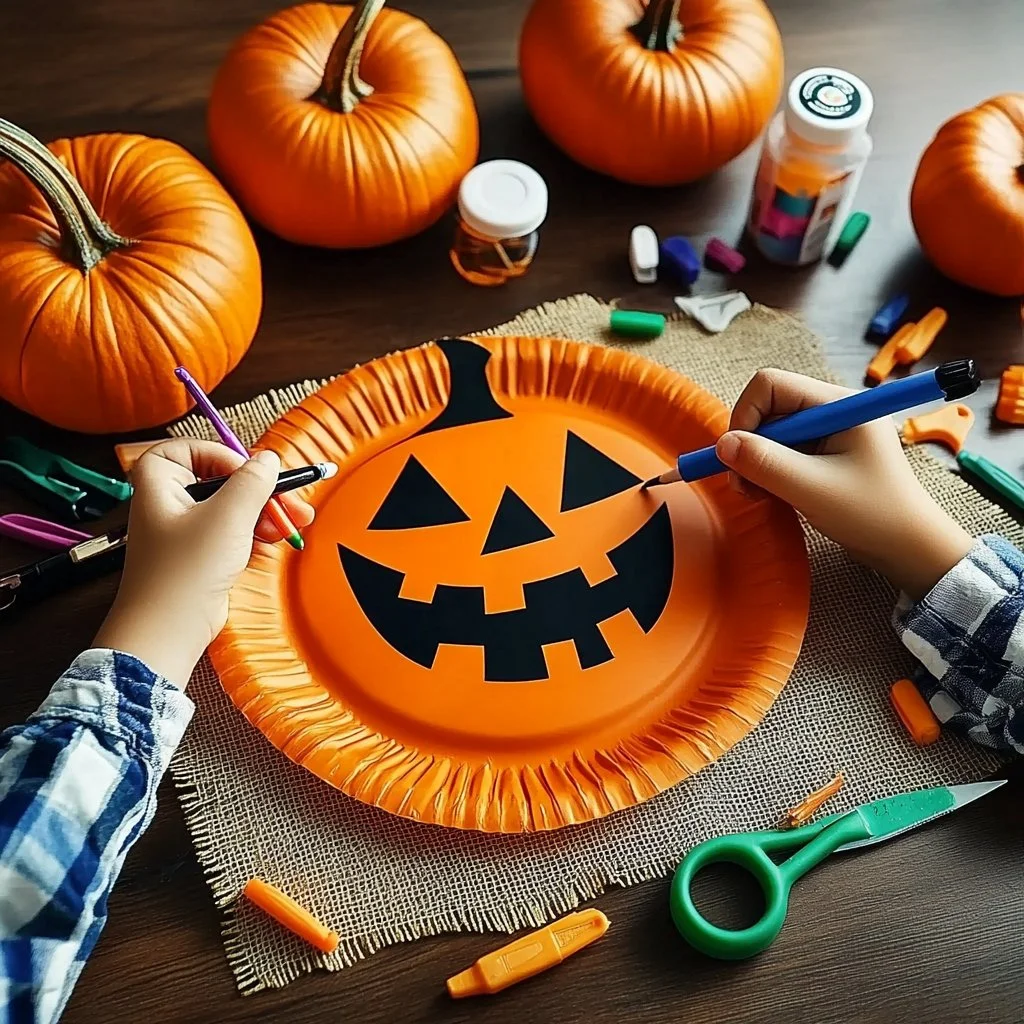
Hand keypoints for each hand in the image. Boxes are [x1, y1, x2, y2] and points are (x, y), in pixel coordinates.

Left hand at [94, 439, 314, 687]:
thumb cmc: (185, 572)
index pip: (188, 449)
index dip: (221, 455)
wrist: (169, 631)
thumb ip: (252, 482)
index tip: (248, 471)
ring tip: (295, 523)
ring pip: (232, 507)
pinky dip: (256, 532)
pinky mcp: (202, 555)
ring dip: (264, 512)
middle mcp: (169, 504)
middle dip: (259, 490)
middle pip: (220, 480)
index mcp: (159, 484)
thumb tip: (268, 459)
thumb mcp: (227, 516)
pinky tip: (278, 537)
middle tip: (290, 500)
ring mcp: (186, 531)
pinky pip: (233, 532)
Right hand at [715, 369, 972, 598]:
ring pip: (772, 434)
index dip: (745, 415)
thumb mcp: (811, 489)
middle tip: (743, 485)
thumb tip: (722, 445)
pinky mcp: (826, 455)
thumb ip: (764, 463)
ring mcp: (830, 433)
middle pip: (769, 410)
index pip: (772, 385)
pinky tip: (772, 496)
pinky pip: (784, 452)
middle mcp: (834, 411)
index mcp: (839, 405)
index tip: (737, 455)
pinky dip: (769, 472)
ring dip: (756, 463)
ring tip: (757, 495)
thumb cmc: (872, 515)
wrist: (910, 549)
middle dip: (749, 445)